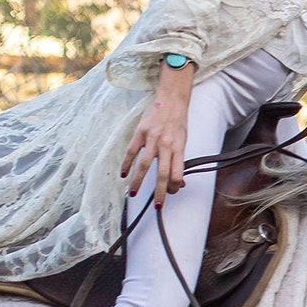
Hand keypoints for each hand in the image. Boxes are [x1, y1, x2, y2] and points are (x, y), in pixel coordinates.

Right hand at [121, 60, 195, 204]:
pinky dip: (127, 164)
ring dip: (138, 182)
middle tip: (156, 206)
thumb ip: (179, 160)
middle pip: (162, 173)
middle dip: (159, 192)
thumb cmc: (178, 122)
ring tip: (133, 194)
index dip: (174, 187)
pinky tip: (123, 174)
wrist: (172, 99)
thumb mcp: (183, 140)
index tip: (169, 193)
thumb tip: (179, 181)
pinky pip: (132, 151)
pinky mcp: (141, 132)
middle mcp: (166, 145)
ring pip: (144, 165)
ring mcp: (152, 138)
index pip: (177, 173)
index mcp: (179, 148)